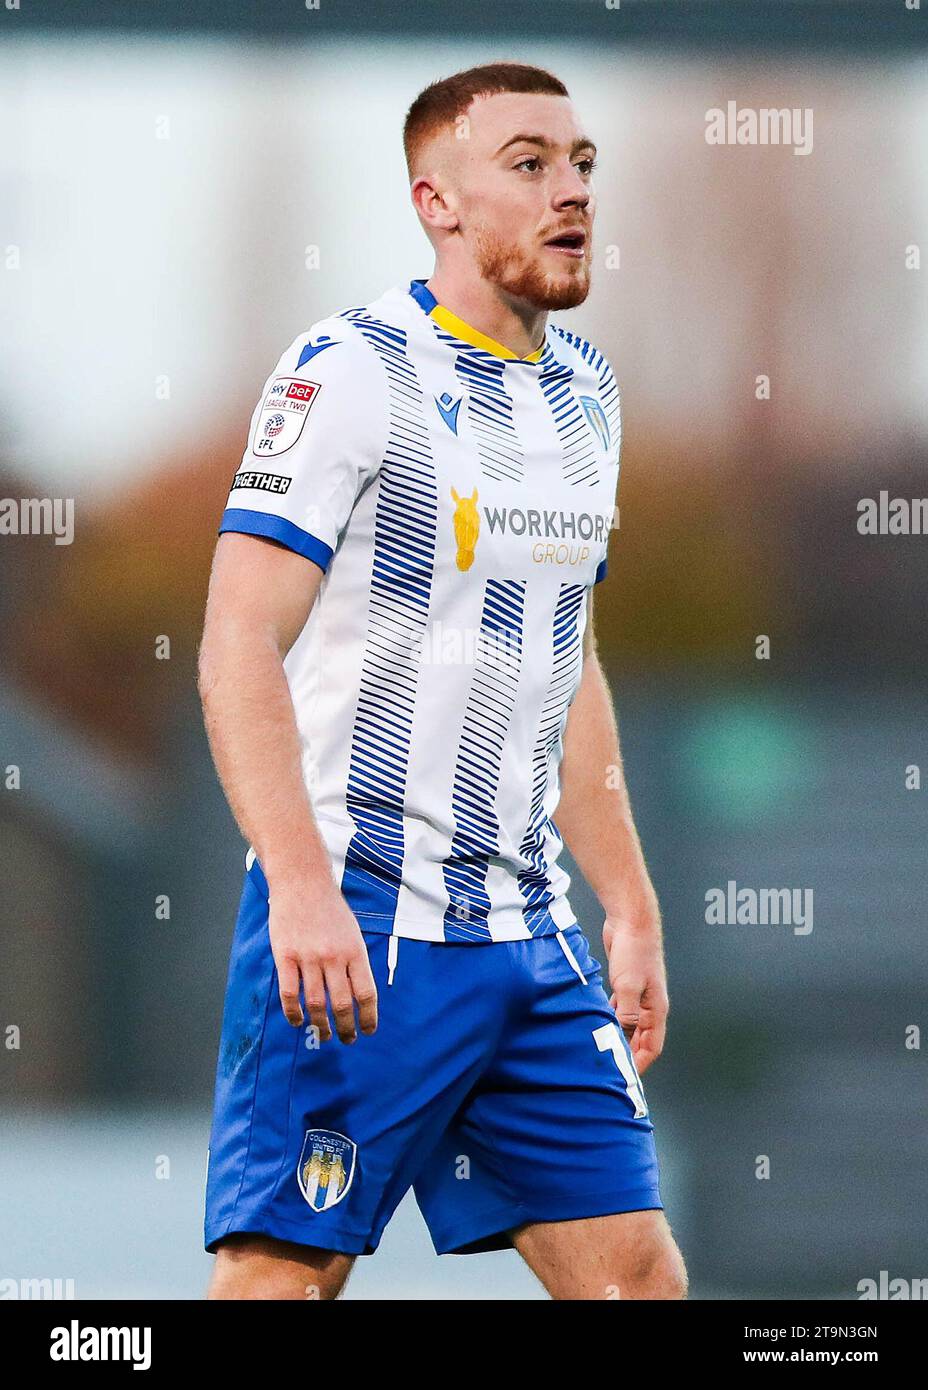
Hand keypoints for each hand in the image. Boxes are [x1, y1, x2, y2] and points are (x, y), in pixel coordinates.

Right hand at [268, 881, 377, 1042]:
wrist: (303, 881)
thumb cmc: (329, 908)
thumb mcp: (352, 932)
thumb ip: (355, 961)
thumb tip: (358, 995)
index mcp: (355, 951)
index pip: (366, 993)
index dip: (368, 1017)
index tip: (367, 1031)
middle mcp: (333, 956)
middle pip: (341, 1003)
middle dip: (346, 1027)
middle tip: (346, 1039)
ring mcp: (308, 957)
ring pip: (316, 1003)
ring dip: (320, 1025)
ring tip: (324, 1035)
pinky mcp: (285, 956)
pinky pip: (290, 993)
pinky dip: (293, 1013)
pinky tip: (298, 1021)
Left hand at [603, 917, 667, 1074]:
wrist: (630, 920)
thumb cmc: (635, 949)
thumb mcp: (628, 985)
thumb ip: (626, 1013)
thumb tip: (622, 1035)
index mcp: (656, 1008)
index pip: (652, 1046)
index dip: (641, 1063)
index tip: (627, 1077)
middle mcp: (649, 1004)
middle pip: (640, 1038)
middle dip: (628, 1053)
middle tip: (611, 1067)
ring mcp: (638, 994)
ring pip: (628, 1024)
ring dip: (617, 1035)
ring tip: (601, 1047)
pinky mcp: (625, 984)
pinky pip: (619, 1009)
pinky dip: (610, 1017)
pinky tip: (596, 1021)